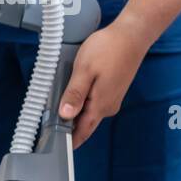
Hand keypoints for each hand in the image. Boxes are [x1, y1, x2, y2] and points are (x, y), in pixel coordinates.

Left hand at [57, 16, 152, 147]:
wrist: (132, 35)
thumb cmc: (109, 49)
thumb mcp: (85, 70)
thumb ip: (75, 94)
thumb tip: (65, 115)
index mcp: (101, 105)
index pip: (83, 132)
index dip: (69, 141)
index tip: (55, 145)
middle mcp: (108, 106)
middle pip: (84, 123)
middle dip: (68, 124)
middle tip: (48, 120)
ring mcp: (112, 98)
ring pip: (89, 111)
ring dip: (75, 110)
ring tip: (58, 101)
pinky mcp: (113, 90)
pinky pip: (95, 102)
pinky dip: (83, 100)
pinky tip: (75, 89)